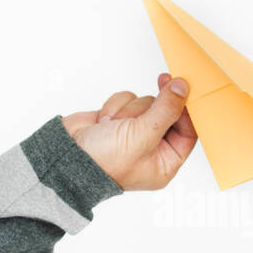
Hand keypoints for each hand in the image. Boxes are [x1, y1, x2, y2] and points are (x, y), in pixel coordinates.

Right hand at [62, 73, 197, 191]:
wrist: (65, 156)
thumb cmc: (102, 161)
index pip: (187, 132)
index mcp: (164, 163)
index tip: (181, 88)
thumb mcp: (141, 137)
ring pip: (147, 102)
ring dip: (130, 110)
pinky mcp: (120, 119)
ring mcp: (135, 132)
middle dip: (151, 109)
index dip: (185, 110)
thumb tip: (183, 88)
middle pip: (168, 113)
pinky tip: (105, 122)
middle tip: (149, 99)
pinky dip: (116, 106)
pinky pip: (129, 99)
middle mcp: (152, 148)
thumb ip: (165, 111)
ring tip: (114, 125)